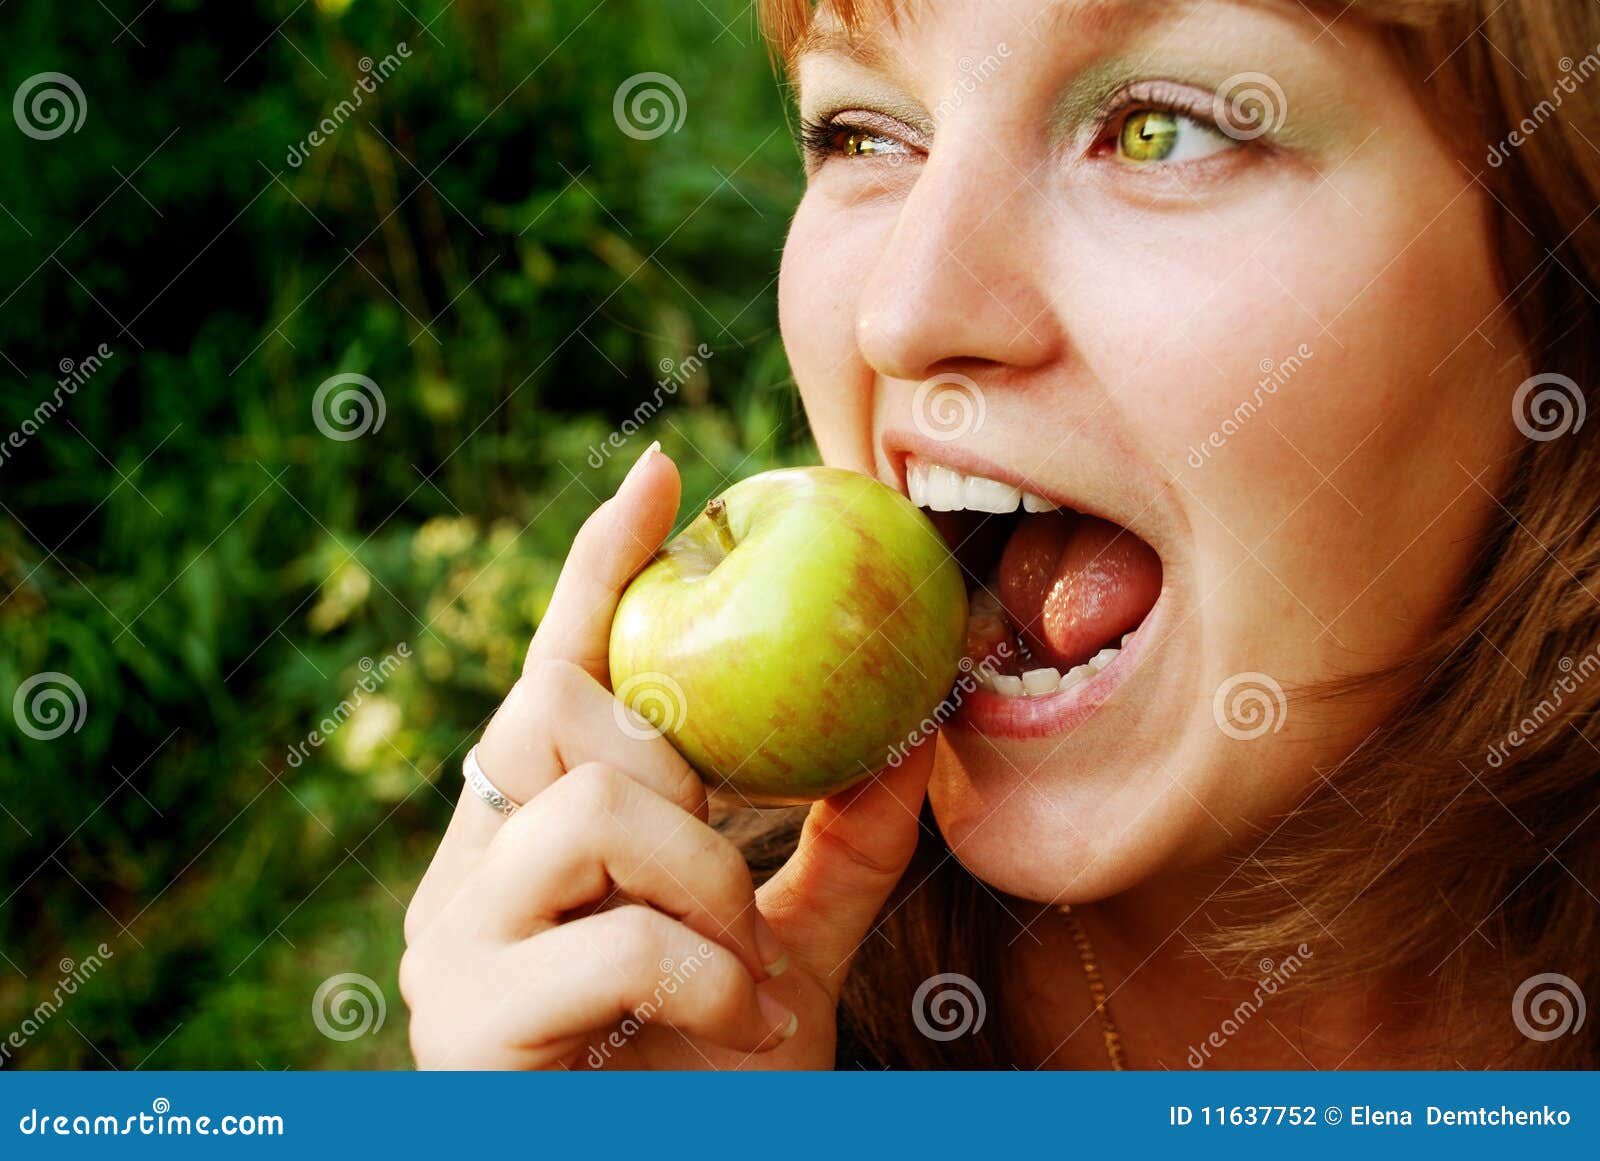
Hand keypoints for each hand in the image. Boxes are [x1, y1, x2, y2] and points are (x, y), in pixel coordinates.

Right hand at [400, 446, 934, 1068]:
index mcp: (531, 836)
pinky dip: (704, 972)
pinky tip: (727, 1021)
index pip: (556, 670)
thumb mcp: (787, 951)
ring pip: (586, 811)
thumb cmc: (710, 1083)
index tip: (663, 469)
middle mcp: (468, 873)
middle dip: (682, 770)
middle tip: (738, 850)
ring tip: (740, 959)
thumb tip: (909, 740)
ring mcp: (453, 950)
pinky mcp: (465, 1033)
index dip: (602, 567)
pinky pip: (613, 940)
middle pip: (562, 717)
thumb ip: (836, 853)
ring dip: (702, 875)